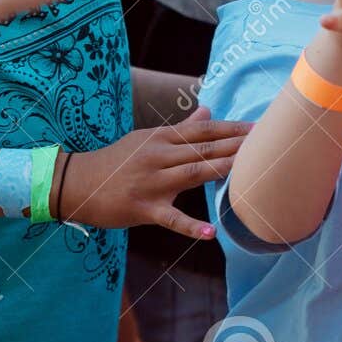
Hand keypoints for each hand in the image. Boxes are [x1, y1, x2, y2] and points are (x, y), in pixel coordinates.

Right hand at [60, 108, 250, 238]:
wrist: (75, 183)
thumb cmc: (117, 161)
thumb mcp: (147, 139)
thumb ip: (181, 128)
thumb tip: (208, 110)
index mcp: (161, 138)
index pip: (203, 131)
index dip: (231, 129)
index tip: (259, 128)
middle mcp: (159, 156)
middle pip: (203, 150)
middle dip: (235, 147)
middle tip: (266, 145)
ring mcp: (151, 183)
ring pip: (193, 175)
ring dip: (221, 171)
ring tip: (250, 172)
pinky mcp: (143, 209)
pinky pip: (171, 219)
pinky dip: (191, 226)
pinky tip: (211, 232)